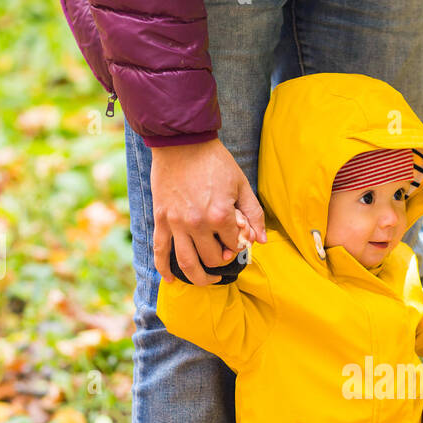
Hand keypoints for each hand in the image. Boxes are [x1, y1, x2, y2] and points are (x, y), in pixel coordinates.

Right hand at [151, 140, 266, 285]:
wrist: (181, 142)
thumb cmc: (214, 161)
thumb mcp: (241, 184)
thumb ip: (253, 214)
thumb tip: (262, 241)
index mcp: (220, 215)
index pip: (235, 245)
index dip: (240, 244)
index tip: (239, 238)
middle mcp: (198, 224)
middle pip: (212, 257)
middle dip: (221, 259)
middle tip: (224, 254)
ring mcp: (177, 224)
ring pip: (187, 263)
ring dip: (198, 278)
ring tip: (207, 280)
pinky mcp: (161, 220)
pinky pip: (160, 251)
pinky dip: (163, 269)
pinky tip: (170, 280)